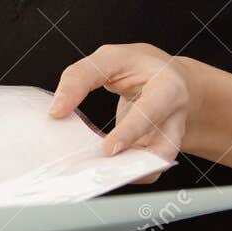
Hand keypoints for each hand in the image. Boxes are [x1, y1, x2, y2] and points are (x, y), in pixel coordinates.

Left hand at [46, 43, 201, 182]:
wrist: (169, 77)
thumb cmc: (138, 66)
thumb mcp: (111, 57)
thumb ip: (82, 77)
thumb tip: (57, 111)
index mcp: (168, 88)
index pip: (151, 111)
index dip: (130, 132)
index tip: (108, 150)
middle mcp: (174, 118)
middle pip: (163, 148)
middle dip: (133, 163)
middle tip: (101, 170)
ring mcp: (169, 138)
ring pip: (155, 167)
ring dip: (126, 173)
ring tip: (96, 173)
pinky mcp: (157, 151)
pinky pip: (143, 170)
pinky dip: (123, 174)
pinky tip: (100, 170)